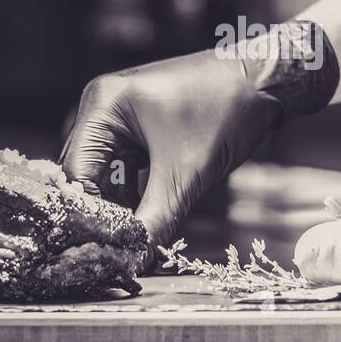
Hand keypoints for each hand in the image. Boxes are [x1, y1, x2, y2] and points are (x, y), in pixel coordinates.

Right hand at [59, 51, 279, 252]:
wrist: (264, 80)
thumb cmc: (226, 110)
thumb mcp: (187, 172)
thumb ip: (156, 219)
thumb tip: (135, 261)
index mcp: (103, 105)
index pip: (76, 172)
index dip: (88, 215)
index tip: (102, 251)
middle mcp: (102, 106)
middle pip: (87, 174)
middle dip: (103, 213)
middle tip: (118, 253)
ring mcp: (120, 116)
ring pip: (107, 175)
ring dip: (119, 207)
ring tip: (132, 244)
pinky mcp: (138, 128)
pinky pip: (125, 168)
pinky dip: (134, 195)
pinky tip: (144, 222)